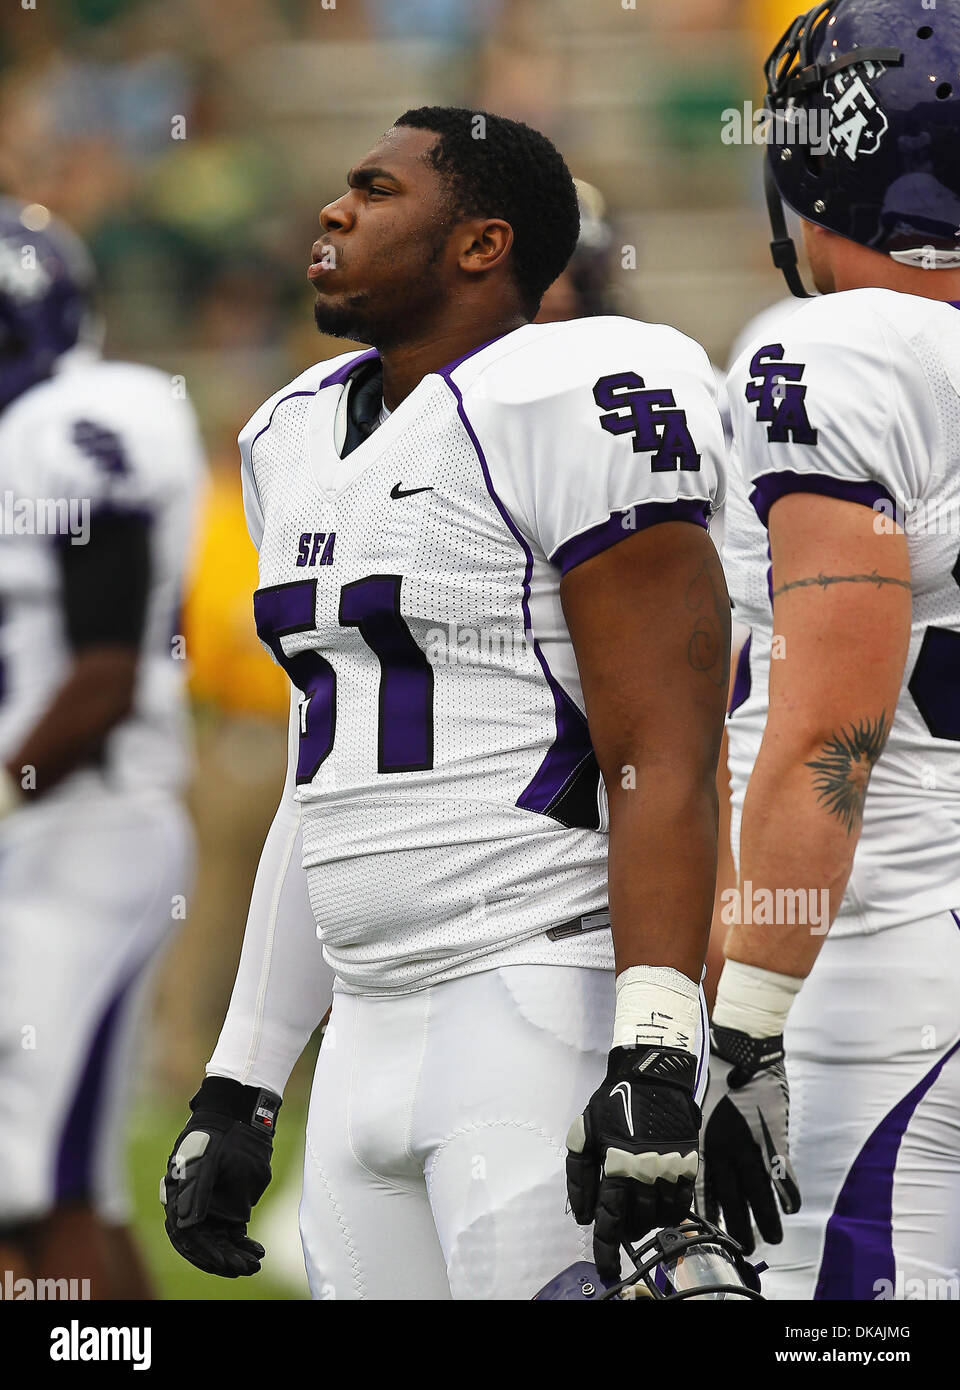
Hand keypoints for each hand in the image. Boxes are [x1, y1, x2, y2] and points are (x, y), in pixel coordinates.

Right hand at [160, 1076, 279, 1276]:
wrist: (239, 1117)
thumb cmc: (217, 1135)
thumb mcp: (205, 1160)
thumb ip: (195, 1191)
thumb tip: (185, 1225)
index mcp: (178, 1199)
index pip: (187, 1237)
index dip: (204, 1253)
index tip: (224, 1263)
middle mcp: (192, 1209)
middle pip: (204, 1245)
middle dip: (222, 1260)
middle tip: (245, 1268)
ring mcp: (211, 1209)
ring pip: (220, 1243)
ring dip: (234, 1256)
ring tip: (255, 1264)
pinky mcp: (230, 1207)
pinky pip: (234, 1234)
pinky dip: (243, 1245)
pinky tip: (257, 1252)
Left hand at [566, 1046, 700, 1281]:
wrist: (654, 1075)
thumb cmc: (615, 1101)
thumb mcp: (584, 1130)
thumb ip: (579, 1174)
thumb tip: (583, 1213)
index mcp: (617, 1163)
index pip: (610, 1217)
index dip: (605, 1247)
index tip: (605, 1266)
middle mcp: (647, 1171)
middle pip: (637, 1222)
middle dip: (625, 1230)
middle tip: (618, 1226)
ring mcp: (671, 1168)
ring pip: (661, 1217)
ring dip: (647, 1224)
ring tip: (637, 1215)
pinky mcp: (689, 1163)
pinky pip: (682, 1203)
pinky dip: (669, 1213)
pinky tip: (658, 1206)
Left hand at [696, 1023, 800, 1253]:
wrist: (741, 1049)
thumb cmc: (712, 1073)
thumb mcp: (694, 1107)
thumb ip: (695, 1135)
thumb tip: (690, 1158)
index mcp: (702, 1142)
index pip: (703, 1187)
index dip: (708, 1212)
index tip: (710, 1232)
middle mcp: (725, 1150)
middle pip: (732, 1198)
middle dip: (738, 1226)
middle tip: (744, 1248)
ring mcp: (751, 1145)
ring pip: (760, 1193)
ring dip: (768, 1218)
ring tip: (773, 1239)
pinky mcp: (775, 1136)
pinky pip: (784, 1172)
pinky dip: (789, 1191)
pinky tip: (793, 1208)